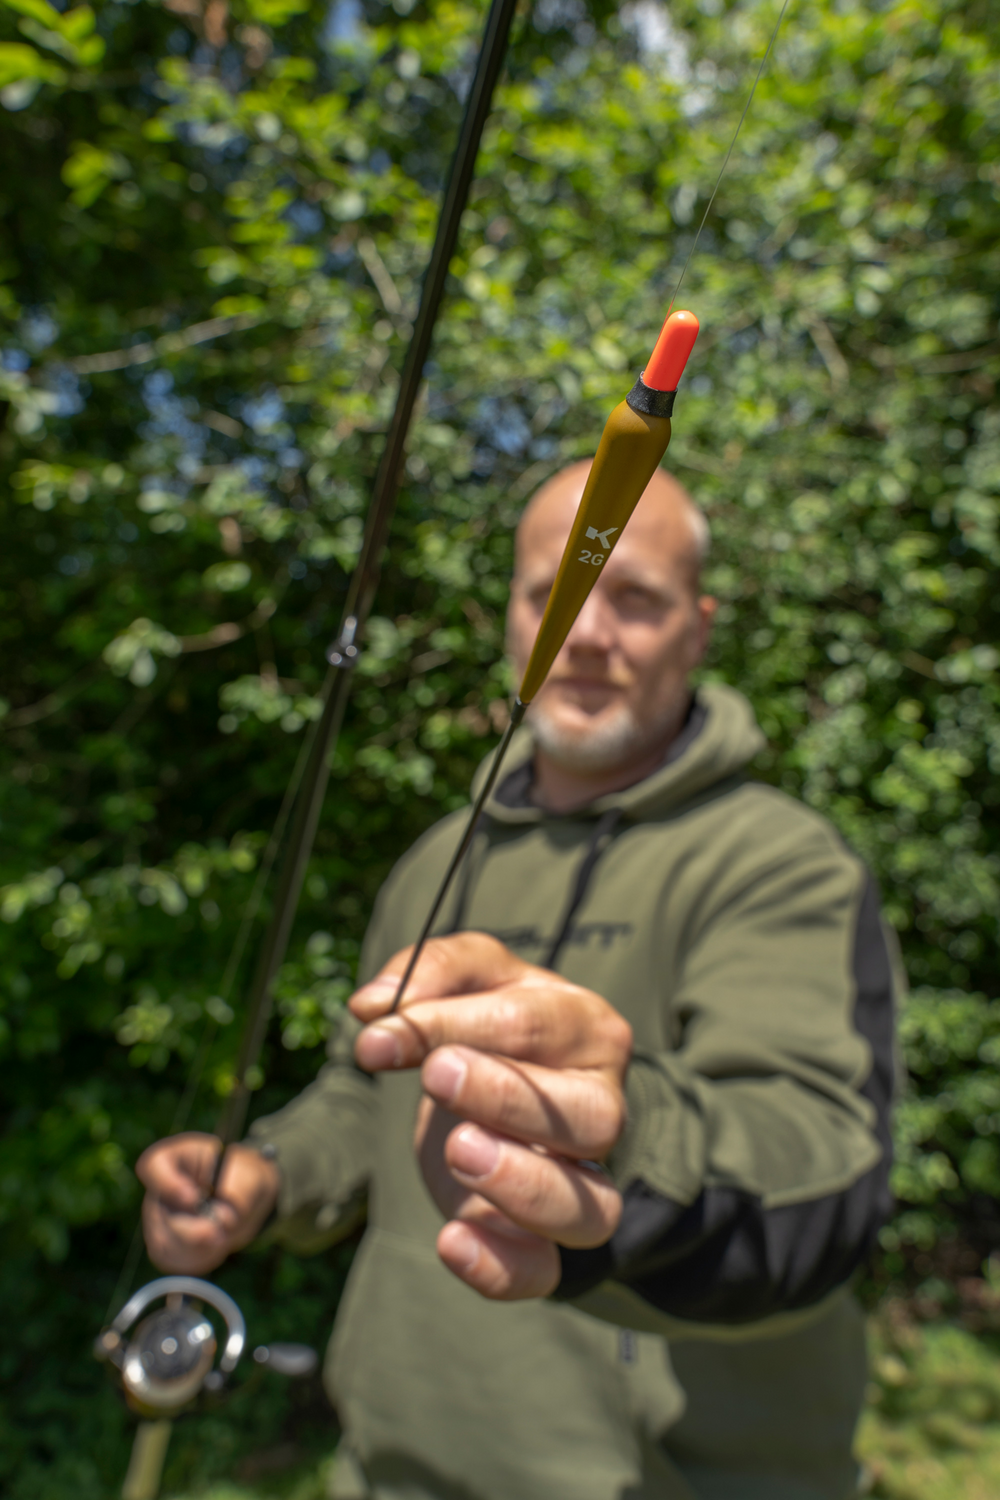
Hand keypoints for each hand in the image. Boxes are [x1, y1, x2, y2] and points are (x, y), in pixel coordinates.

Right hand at [136, 1132, 279, 1274]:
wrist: (244, 1196)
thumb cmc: (241, 1175)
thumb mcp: (248, 1174)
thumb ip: (238, 1192)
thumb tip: (223, 1221)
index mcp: (174, 1159)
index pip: (153, 1166)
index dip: (167, 1183)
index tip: (193, 1197)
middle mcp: (160, 1189)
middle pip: (160, 1215)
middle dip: (191, 1231)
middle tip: (217, 1234)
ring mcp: (158, 1218)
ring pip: (165, 1243)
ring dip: (197, 1248)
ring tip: (222, 1237)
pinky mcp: (165, 1244)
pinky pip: (172, 1259)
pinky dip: (197, 1258)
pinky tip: (215, 1247)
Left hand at [350, 933, 630, 1300]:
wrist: (494, 1091)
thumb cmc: (489, 1024)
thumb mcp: (467, 975)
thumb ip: (429, 971)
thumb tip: (373, 1008)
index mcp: (587, 1029)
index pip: (534, 1025)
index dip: (453, 1026)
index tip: (380, 1036)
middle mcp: (601, 1107)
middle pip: (590, 1118)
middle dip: (510, 1098)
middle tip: (437, 1076)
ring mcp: (582, 1182)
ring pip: (590, 1208)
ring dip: (522, 1185)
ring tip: (456, 1149)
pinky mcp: (543, 1240)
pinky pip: (544, 1272)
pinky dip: (501, 1268)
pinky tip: (449, 1240)